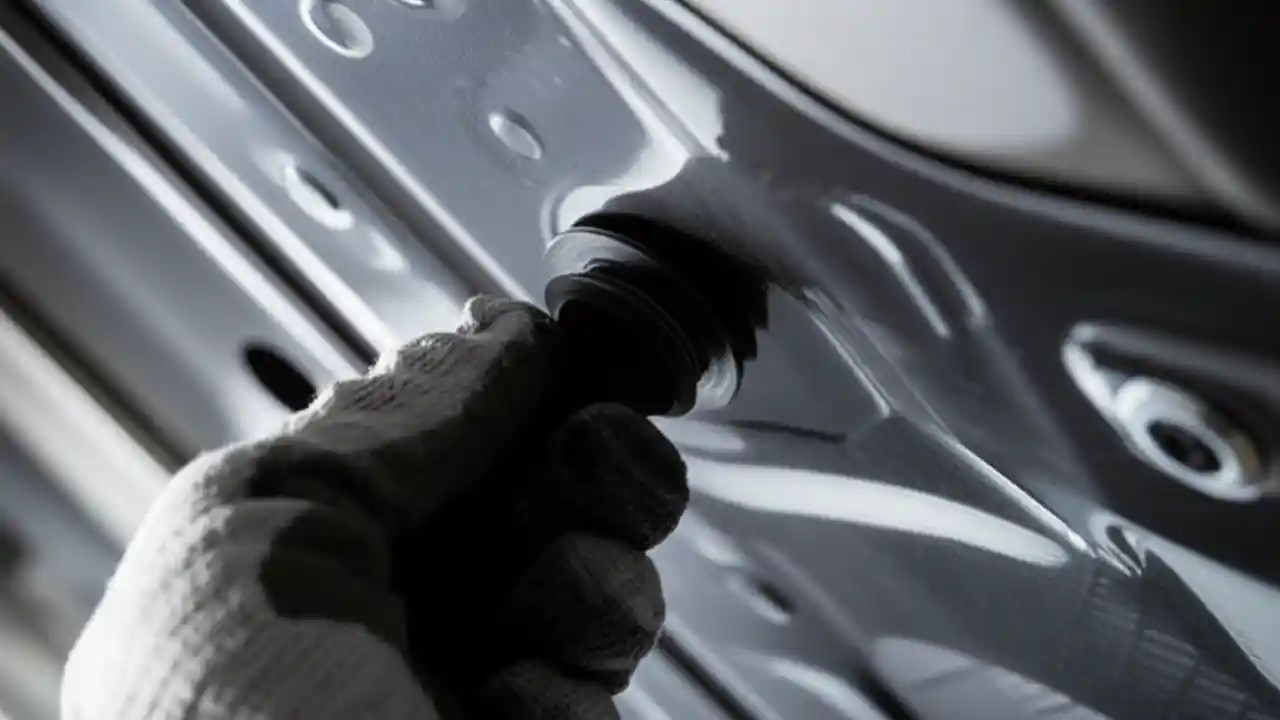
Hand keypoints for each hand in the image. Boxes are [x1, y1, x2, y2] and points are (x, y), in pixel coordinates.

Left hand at [300, 297, 687, 717]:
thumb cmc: (211, 716)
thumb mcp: (262, 519)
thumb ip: (391, 418)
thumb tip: (504, 329)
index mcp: (304, 533)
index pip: (449, 432)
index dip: (521, 388)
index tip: (572, 352)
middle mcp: (387, 609)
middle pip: (543, 499)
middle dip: (587, 464)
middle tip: (592, 445)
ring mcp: (459, 687)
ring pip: (595, 591)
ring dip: (589, 580)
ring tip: (541, 607)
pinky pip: (596, 699)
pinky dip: (568, 694)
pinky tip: (509, 705)